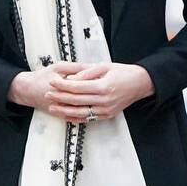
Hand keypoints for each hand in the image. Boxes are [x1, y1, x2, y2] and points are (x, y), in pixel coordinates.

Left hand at [8, 62, 154, 122]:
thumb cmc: (122, 72)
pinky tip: (66, 115)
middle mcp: (104, 100)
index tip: (52, 83)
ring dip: (64, 111)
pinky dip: (76, 118)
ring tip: (53, 107)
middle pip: (76, 100)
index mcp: (103, 86)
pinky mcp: (107, 115)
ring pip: (80, 113)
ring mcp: (106, 110)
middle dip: (59, 98)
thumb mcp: (104, 67)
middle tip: (47, 95)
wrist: (139, 84)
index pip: (77, 87)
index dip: (62, 85)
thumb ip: (86, 72)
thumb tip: (70, 79)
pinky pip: (88, 118)